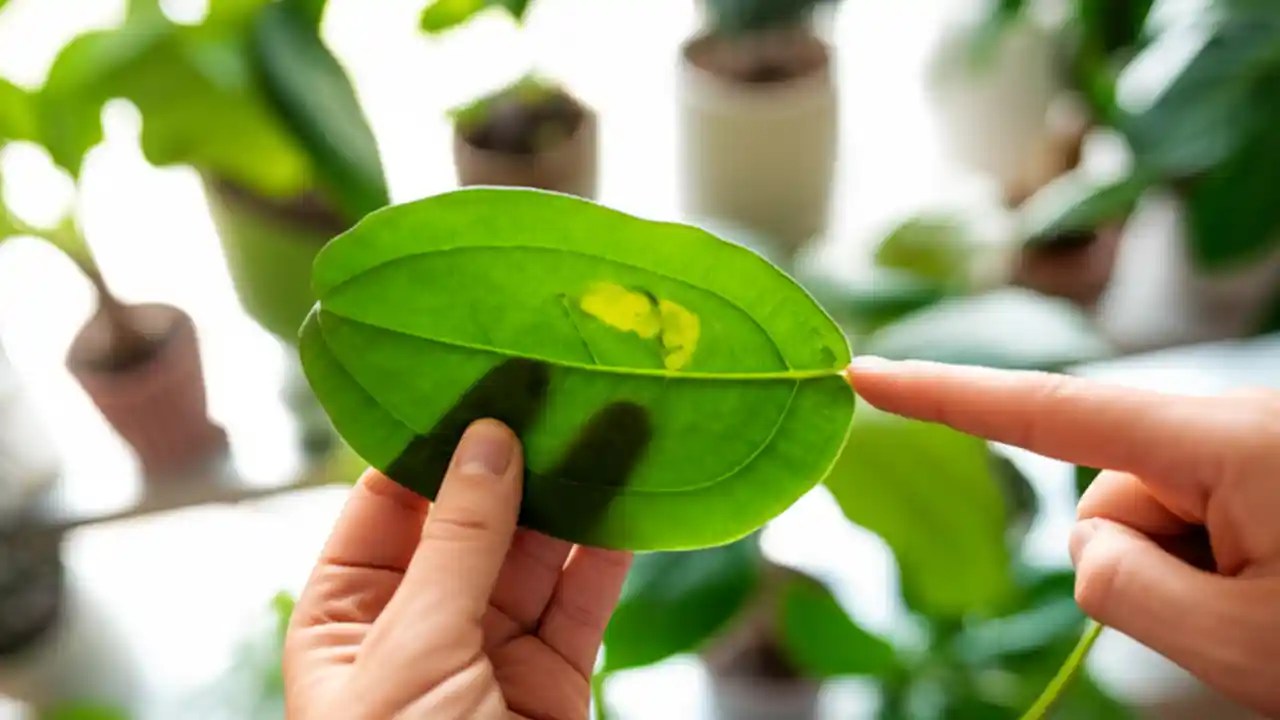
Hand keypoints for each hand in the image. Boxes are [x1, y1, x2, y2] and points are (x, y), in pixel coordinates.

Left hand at [283, 420, 631, 719]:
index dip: (429, 446)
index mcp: (345, 620)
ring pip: (534, 558)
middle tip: (554, 389)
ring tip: (605, 425)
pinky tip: (630, 499)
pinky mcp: (553, 682)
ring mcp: (489, 655)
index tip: (478, 384)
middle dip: (513, 462)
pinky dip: (608, 553)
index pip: (385, 507)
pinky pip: (581, 603)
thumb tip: (488, 440)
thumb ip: (459, 543)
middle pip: (470, 524)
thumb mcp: (414, 647)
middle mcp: (418, 630)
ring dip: (570, 497)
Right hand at [848, 358, 1279, 717]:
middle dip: (1144, 559)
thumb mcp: (1238, 642)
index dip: (945, 395)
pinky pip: (1192, 510)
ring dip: (1185, 566)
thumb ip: (1119, 586)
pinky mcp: (1266, 464)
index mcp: (1225, 437)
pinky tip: (1278, 586)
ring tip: (1272, 603)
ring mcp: (1252, 441)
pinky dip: (1210, 559)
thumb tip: (1081, 545)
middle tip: (1236, 612)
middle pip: (1111, 491)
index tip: (865, 373)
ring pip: (1150, 511)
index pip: (1049, 410)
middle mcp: (1232, 419)